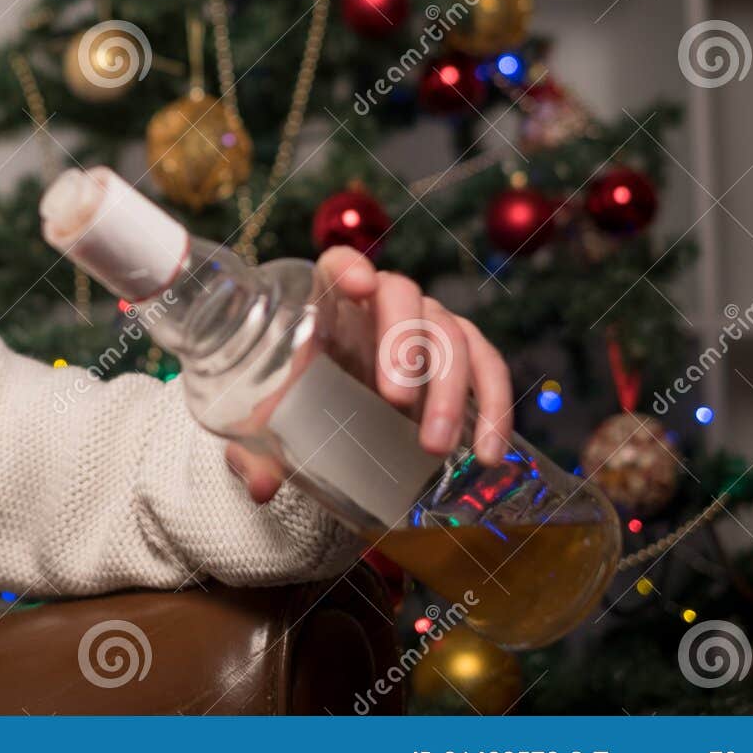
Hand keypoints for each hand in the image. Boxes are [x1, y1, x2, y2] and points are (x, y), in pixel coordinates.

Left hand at [224, 245, 513, 504]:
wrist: (335, 409)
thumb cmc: (299, 399)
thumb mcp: (272, 423)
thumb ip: (258, 451)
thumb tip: (258, 488)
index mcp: (328, 305)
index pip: (337, 264)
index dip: (350, 266)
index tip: (359, 284)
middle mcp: (381, 304)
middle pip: (403, 296)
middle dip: (404, 344)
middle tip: (396, 400)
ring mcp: (426, 323)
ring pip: (451, 333)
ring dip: (449, 390)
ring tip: (434, 446)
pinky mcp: (460, 353)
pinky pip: (487, 365)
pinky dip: (494, 406)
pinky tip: (488, 452)